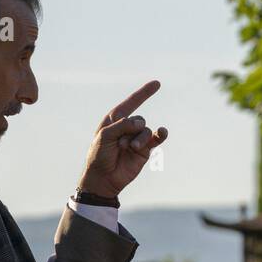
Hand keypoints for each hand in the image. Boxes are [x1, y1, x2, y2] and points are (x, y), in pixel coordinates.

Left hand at [79, 80, 168, 196]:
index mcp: (115, 120)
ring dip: (139, 139)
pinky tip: (162, 132)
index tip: (157, 83)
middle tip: (120, 144)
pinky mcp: (145, 150)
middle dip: (130, 131)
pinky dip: (160, 135)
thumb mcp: (105, 136)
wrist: (103, 178)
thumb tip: (142, 124)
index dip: (144, 93)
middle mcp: (127, 127)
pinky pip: (156, 138)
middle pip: (139, 119)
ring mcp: (137, 138)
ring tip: (130, 148)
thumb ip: (122, 126)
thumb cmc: (99, 155)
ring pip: (146, 130)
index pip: (132, 103)